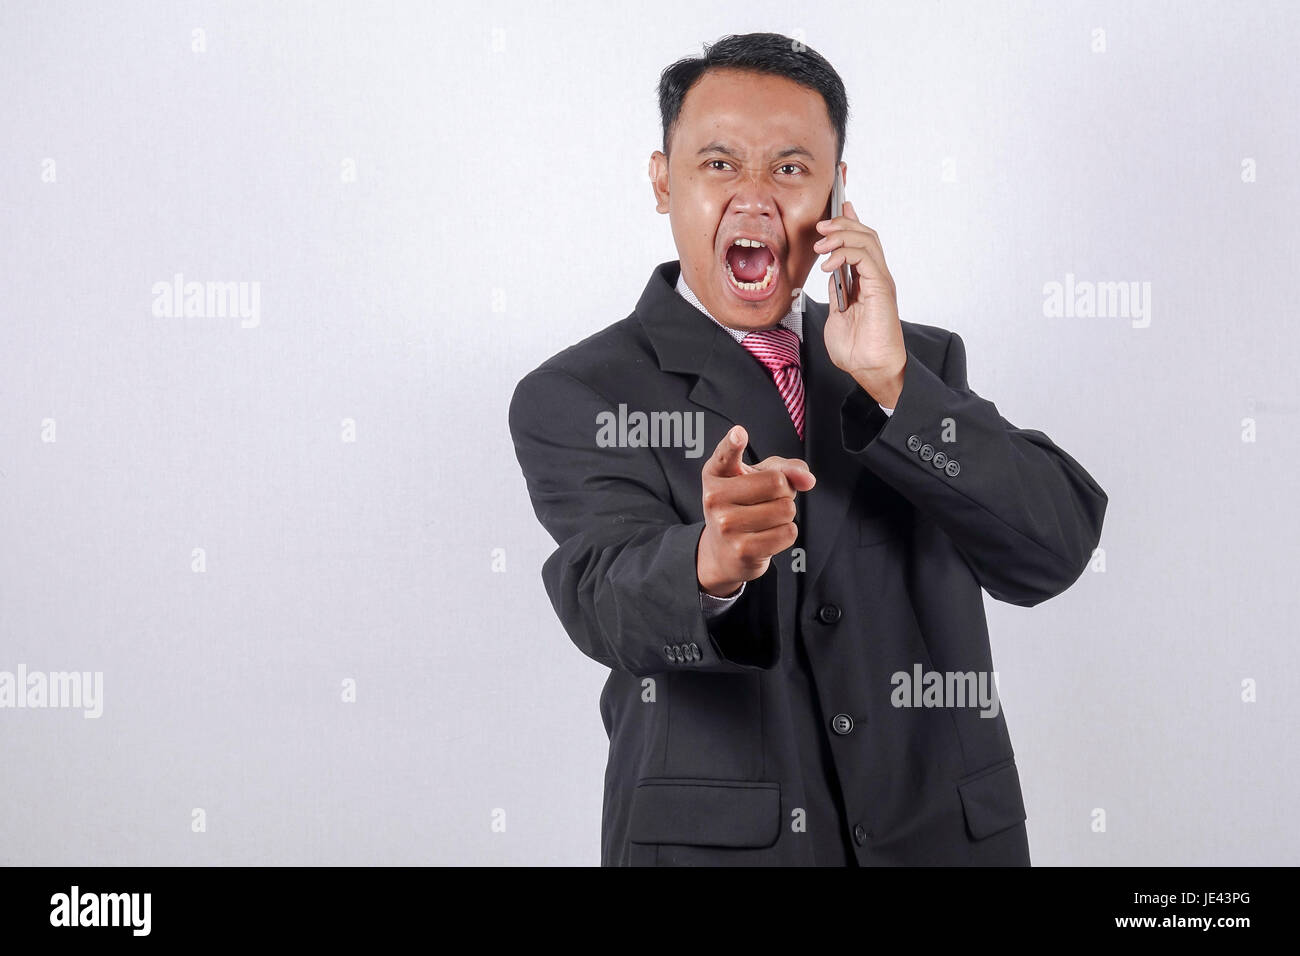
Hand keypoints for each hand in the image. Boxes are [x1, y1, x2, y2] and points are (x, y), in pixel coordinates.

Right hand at [696, 425, 816, 596]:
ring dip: (786, 514)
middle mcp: (714, 498)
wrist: (724, 552)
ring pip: (786, 509)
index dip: (734, 442)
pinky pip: (788, 533)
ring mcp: (726, 526)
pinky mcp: (742, 550)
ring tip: (766, 519)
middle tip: (767, 500)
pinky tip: (768, 535)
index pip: (726, 454)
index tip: (740, 434)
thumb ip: (785, 468)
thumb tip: (807, 479)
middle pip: (777, 483)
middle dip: (784, 492)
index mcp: (716, 474)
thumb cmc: (744, 506)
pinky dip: (786, 533)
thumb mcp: (758, 478)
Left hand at [815, 198, 906, 406]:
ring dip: (842, 234)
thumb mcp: (837, 315)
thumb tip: (831, 276)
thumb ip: (836, 293)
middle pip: (865, 235)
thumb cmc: (857, 349)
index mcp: (866, 282)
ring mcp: (880, 280)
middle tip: (820, 226)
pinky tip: (828, 263)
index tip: (832, 214)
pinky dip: (845, 252)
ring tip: (821, 242)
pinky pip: (865, 257)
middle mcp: (875, 277)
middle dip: (841, 224)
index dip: (849, 224)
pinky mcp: (881, 287)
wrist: (871, 369)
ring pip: (867, 240)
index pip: (860, 243)